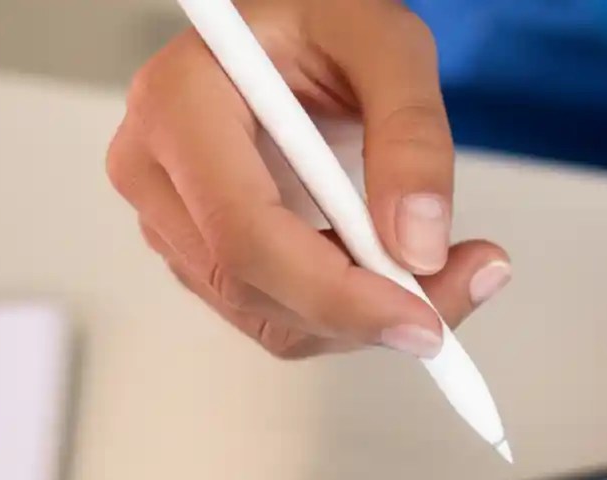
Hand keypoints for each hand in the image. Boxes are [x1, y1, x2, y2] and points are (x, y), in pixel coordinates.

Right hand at [106, 0, 509, 359]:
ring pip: (267, 317)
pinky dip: (344, 315)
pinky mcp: (201, 252)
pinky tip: (394, 277)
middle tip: (453, 303)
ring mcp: (169, 218)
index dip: (336, 293)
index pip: (245, 233)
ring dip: (359, 322)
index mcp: (179, 103)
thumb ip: (412, 135)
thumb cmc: (329, 21)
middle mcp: (153, 169)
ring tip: (439, 280)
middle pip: (251, 287)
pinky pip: (275, 315)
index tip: (423, 320)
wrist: (298, 33)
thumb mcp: (388, 45)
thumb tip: (418, 247)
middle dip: (362, 315)